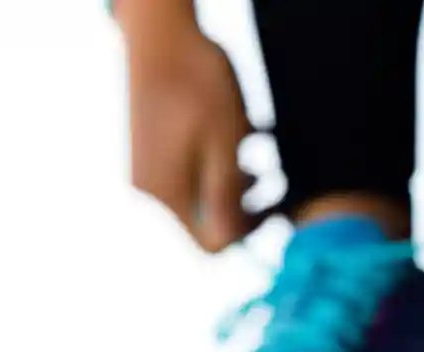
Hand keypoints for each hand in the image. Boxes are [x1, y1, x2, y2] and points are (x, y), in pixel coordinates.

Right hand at [124, 27, 256, 252]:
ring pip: (198, 195)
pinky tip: (230, 134)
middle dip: (242, 204)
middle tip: (268, 173)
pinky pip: (187, 174)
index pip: (211, 243)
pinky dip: (213, 162)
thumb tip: (232, 243)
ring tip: (253, 149)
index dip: (249, 231)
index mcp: (168, 194)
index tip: (275, 202)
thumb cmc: (197, 82)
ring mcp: (147, 170)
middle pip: (205, 221)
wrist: (160, 35)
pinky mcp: (149, 152)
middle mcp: (151, 190)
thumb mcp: (225, 140)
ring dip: (231, 180)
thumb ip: (227, 195)